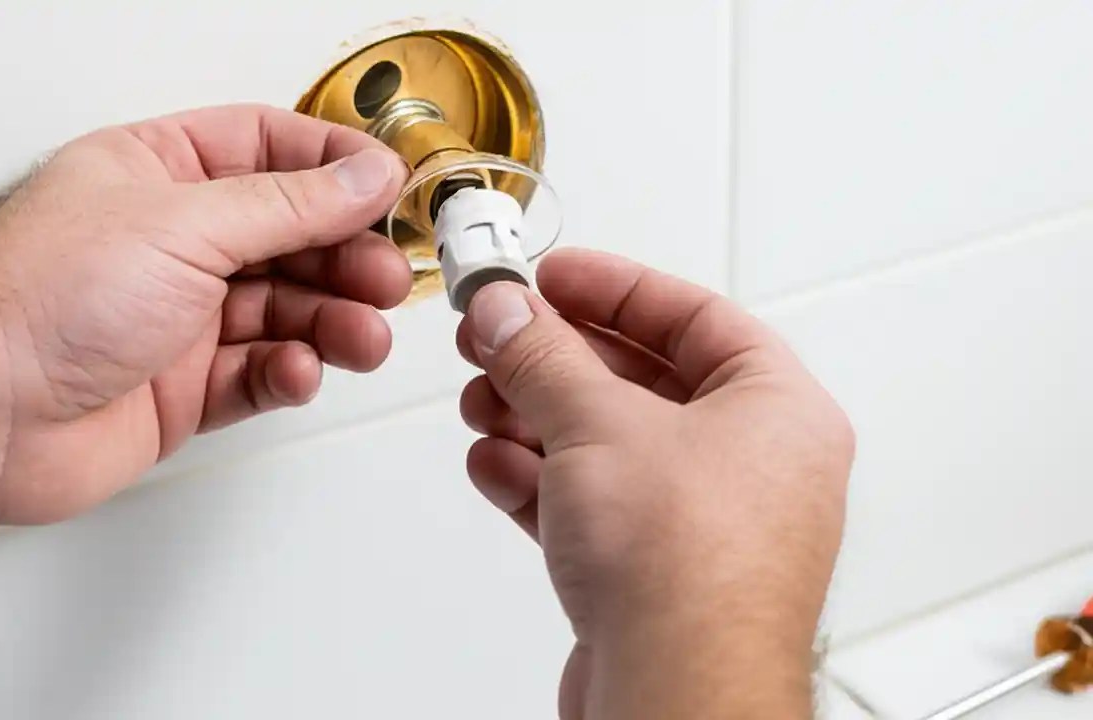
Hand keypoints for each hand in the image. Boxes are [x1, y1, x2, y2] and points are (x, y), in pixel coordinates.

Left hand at [0, 104, 410, 528]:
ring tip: (361, 336)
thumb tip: (363, 174)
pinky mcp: (184, 387)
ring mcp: (179, 317)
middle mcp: (171, 241)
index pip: (267, 148)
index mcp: (158, 173)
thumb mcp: (184, 223)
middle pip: (289, 236)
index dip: (334, 164)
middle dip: (345, 256)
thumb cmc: (37, 299)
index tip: (390, 187)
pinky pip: (260, 373)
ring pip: (285, 310)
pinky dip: (288, 372)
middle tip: (386, 278)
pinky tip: (296, 370)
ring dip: (332, 322)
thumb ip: (289, 203)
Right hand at [455, 249, 854, 718]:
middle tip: (497, 336)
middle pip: (640, 381)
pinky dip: (541, 481)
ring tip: (484, 401)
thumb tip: (506, 313)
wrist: (677, 694)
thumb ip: (543, 356)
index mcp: (777, 409)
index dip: (614, 288)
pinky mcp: (655, 574)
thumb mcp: (598, 423)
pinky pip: (593, 505)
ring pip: (608, 446)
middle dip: (555, 360)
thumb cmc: (690, 574)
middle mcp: (751, 464)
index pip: (693, 316)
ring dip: (536, 419)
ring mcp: (703, 523)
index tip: (552, 278)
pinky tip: (497, 466)